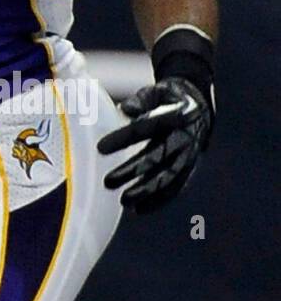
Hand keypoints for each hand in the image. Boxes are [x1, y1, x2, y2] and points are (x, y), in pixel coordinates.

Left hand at [96, 77, 212, 213]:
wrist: (199, 106)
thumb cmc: (168, 97)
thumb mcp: (155, 91)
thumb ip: (140, 100)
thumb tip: (126, 110)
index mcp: (175, 115)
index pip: (145, 128)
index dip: (123, 138)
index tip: (100, 147)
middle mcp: (184, 137)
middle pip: (156, 157)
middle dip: (131, 171)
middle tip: (108, 181)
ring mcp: (189, 155)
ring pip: (167, 177)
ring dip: (146, 191)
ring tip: (124, 200)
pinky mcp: (190, 168)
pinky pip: (176, 187)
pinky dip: (159, 200)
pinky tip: (140, 209)